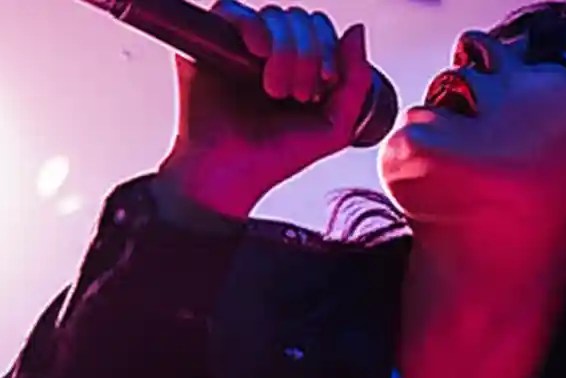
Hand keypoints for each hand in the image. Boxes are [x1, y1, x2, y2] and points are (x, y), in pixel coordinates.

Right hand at [157, 1, 370, 218]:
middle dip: (308, 54)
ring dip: (286, 50)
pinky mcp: (209, 43)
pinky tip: (258, 53)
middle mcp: (269, 52)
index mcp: (300, 66)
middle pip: (301, 19)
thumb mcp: (335, 125)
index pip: (320, 29)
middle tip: (298, 96)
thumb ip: (356, 80)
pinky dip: (252, 26)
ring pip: (274, 15)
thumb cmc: (278, 156)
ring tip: (275, 90)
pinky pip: (232, 10)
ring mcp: (240, 46)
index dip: (329, 49)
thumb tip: (356, 31)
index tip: (324, 86)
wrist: (231, 174)